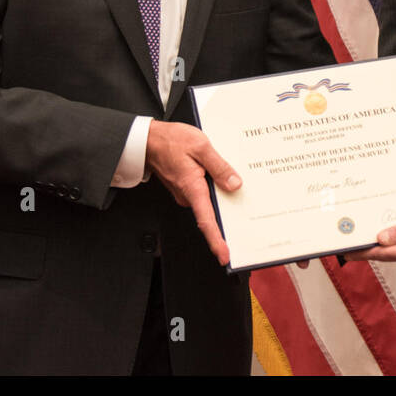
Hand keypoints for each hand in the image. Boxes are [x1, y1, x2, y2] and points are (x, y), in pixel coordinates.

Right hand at [145, 119, 239, 265]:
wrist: (148, 140)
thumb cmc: (171, 141)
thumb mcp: (201, 146)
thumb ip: (219, 167)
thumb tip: (235, 184)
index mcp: (192, 188)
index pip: (206, 221)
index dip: (216, 241)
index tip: (225, 256)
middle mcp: (187, 195)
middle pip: (212, 212)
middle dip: (228, 214)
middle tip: (247, 213)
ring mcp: (186, 193)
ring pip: (209, 200)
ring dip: (221, 196)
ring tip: (234, 180)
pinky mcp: (186, 187)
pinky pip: (204, 192)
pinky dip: (213, 187)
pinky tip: (219, 175)